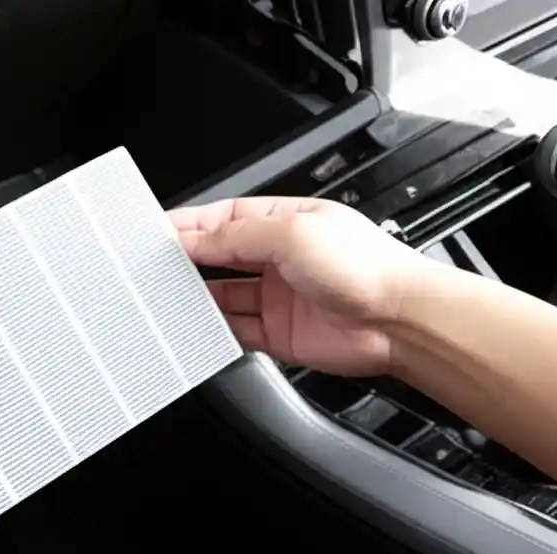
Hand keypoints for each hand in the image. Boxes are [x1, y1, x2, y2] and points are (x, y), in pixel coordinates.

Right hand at [170, 197, 436, 375]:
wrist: (399, 322)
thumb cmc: (366, 267)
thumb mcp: (293, 234)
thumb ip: (237, 238)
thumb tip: (195, 239)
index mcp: (286, 222)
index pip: (224, 218)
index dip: (191, 224)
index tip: (159, 232)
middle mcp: (281, 258)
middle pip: (220, 256)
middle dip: (189, 260)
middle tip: (158, 266)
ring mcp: (279, 296)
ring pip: (224, 294)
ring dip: (199, 296)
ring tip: (173, 297)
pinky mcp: (280, 332)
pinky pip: (237, 330)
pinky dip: (216, 330)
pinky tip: (201, 326)